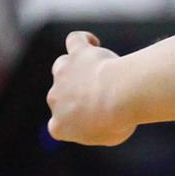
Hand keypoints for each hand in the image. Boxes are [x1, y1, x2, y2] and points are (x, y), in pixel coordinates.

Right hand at [47, 31, 133, 146]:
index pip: (60, 125)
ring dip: (78, 68)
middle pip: (63, 94)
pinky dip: (83, 40)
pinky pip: (74, 41)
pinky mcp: (78, 54)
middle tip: (110, 97)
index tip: (95, 120)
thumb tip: (108, 119)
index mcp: (59, 127)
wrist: (119, 98)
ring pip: (63, 66)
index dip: (76, 122)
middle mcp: (55, 99)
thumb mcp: (112, 135)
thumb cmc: (119, 121)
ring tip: (99, 70)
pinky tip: (94, 43)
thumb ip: (103, 127)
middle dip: (81, 95)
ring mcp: (63, 74)